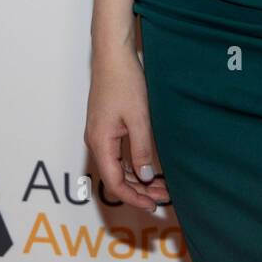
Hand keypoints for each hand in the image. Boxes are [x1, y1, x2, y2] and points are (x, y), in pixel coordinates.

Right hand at [84, 46, 171, 212]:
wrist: (112, 55)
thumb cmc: (124, 82)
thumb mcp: (138, 118)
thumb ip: (141, 149)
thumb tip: (145, 176)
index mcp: (100, 143)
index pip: (115, 182)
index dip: (134, 198)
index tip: (153, 206)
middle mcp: (96, 142)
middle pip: (116, 177)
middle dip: (140, 189)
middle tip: (164, 196)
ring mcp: (100, 134)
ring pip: (118, 166)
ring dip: (138, 177)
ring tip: (161, 184)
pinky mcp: (106, 126)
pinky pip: (118, 154)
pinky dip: (133, 163)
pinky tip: (149, 166)